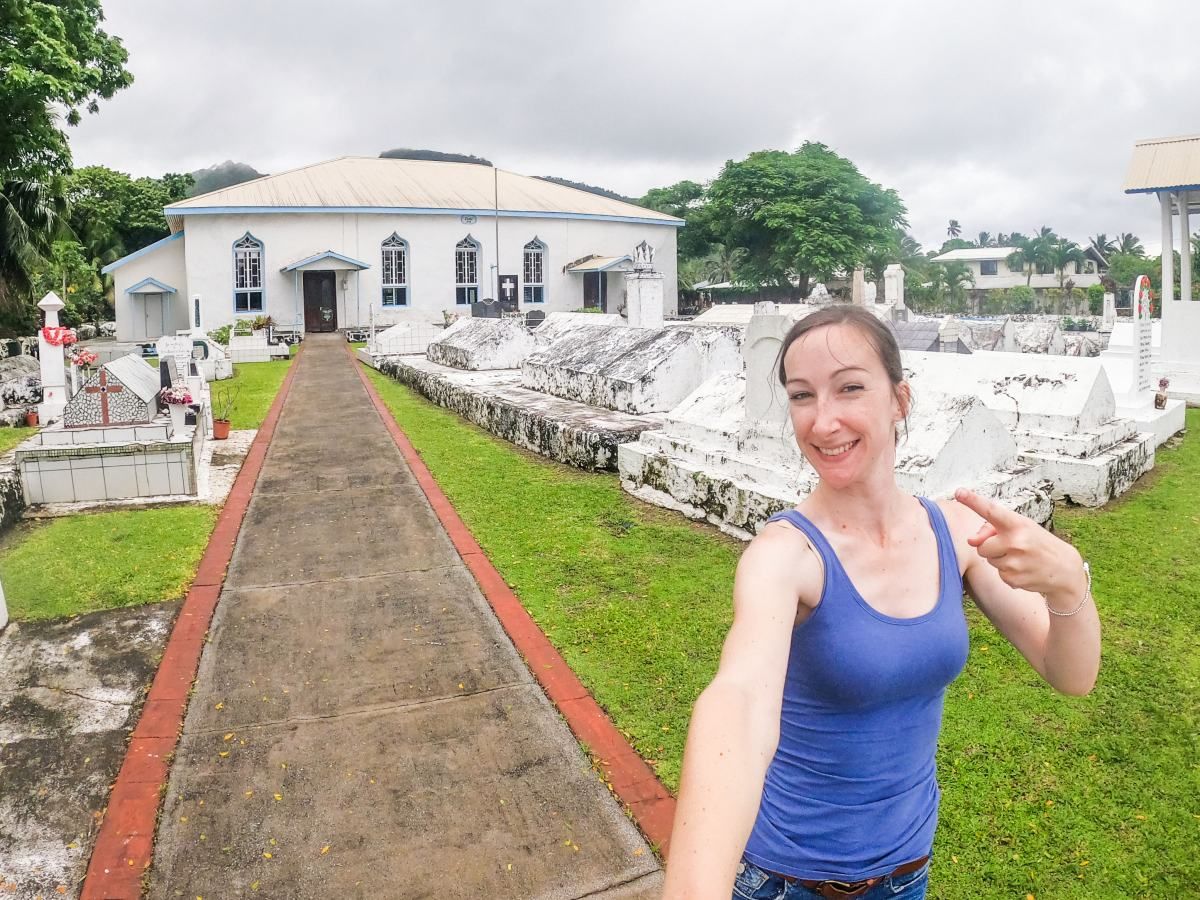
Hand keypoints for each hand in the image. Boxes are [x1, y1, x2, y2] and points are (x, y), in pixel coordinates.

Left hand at [954, 488, 1084, 602]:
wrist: (1066, 569)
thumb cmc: (1039, 544)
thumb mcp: (1023, 528)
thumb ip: (993, 529)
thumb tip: (970, 540)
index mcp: (1018, 524)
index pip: (991, 511)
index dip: (973, 501)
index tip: (959, 492)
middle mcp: (1016, 542)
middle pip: (982, 545)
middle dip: (991, 546)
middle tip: (1013, 547)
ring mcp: (1014, 562)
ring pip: (989, 560)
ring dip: (1000, 559)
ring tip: (1022, 558)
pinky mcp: (1013, 579)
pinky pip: (998, 573)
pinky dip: (1007, 572)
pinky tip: (1024, 569)